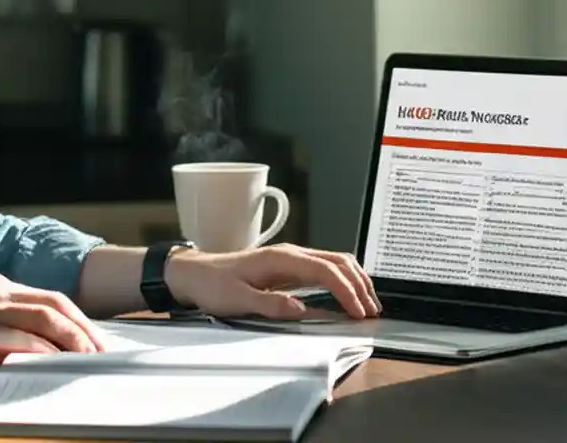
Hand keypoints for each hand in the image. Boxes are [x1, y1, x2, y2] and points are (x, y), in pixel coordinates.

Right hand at [0, 272, 107, 383]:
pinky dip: (45, 350)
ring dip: (73, 339)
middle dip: (84, 328)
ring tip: (88, 358)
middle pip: (56, 303)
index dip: (78, 319)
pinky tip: (57, 363)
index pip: (50, 298)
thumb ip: (12, 331)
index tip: (95, 338)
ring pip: (46, 316)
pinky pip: (23, 338)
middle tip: (102, 351)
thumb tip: (52, 350)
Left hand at [164, 243, 381, 320]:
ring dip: (354, 280)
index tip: (359, 313)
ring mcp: (291, 257)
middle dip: (359, 284)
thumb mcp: (238, 300)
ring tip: (366, 303)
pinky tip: (347, 293)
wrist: (194, 273)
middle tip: (372, 310)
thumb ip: (270, 305)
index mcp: (281, 259)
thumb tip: (302, 309)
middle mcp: (291, 253)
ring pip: (334, 261)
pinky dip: (342, 278)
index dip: (348, 291)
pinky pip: (324, 266)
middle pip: (338, 261)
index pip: (326, 270)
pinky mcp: (288, 265)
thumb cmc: (213, 286)